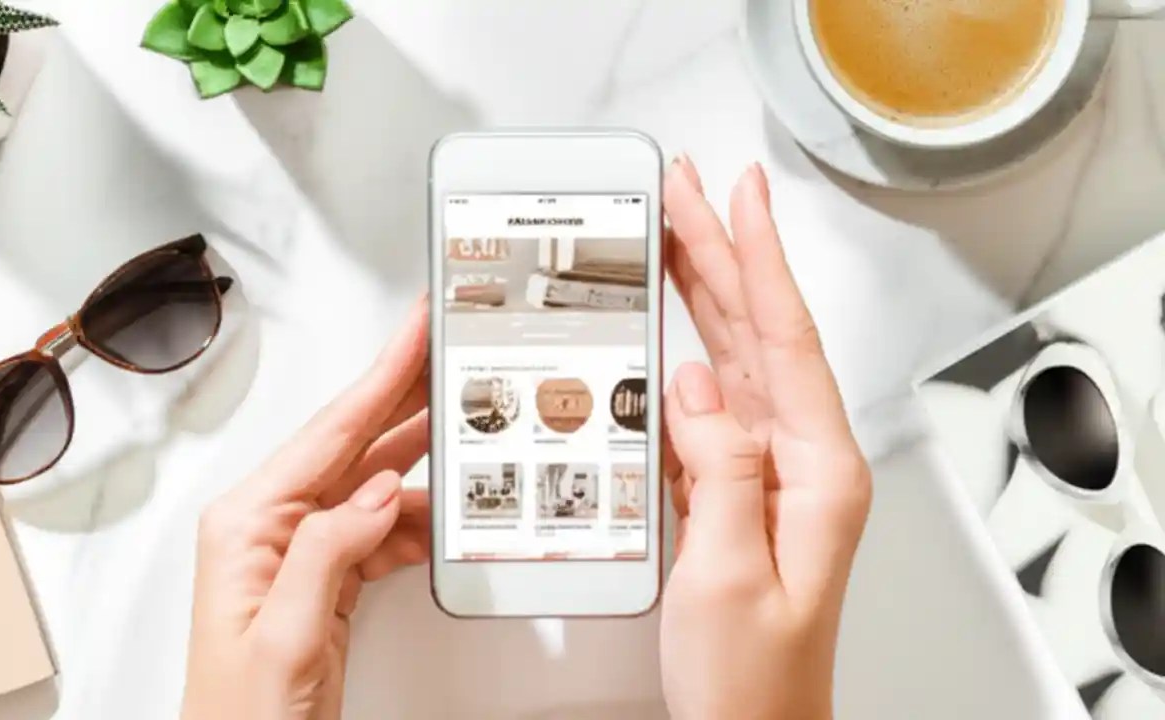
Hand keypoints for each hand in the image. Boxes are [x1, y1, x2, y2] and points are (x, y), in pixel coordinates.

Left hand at [181, 299, 430, 719]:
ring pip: (372, 483)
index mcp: (248, 524)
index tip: (414, 332)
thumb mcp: (284, 636)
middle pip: (353, 441)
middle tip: (446, 348)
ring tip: (464, 423)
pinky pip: (379, 530)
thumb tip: (373, 493)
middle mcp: (271, 526)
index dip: (381, 376)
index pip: (329, 431)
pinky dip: (416, 521)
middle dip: (404, 392)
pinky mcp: (325, 577)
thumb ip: (328, 553)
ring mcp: (300, 550)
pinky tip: (443, 511)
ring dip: (420, 460)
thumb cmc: (240, 715)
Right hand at [660, 158, 871, 719]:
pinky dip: (680, 355)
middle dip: (723, 254)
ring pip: (731, 360)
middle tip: (688, 191)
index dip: (761, 261)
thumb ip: (718, 468)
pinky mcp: (734, 491)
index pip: (788, 342)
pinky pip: (706, 406)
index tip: (742, 197)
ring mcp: (767, 475)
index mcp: (819, 474)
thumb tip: (695, 387)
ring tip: (674, 236)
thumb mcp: (729, 573)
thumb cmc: (752, 680)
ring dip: (704, 294)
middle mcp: (801, 464)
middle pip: (759, 336)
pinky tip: (664, 330)